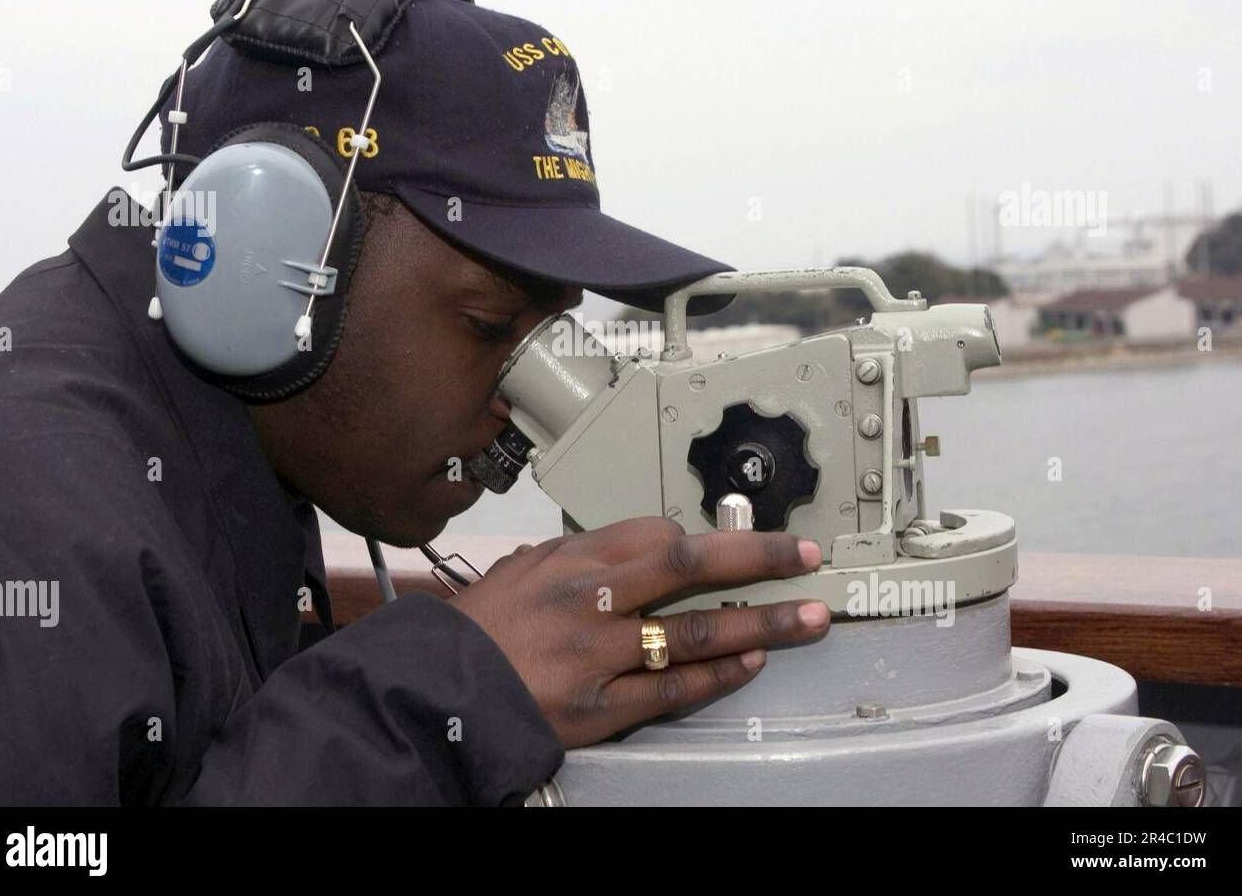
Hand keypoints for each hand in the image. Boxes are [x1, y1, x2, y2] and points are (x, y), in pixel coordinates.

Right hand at [449, 516, 828, 748]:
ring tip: (807, 617)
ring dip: (761, 623)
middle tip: (805, 557)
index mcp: (573, 560)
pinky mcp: (598, 708)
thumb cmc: (480, 628)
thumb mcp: (526, 569)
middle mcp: (590, 600)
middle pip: (688, 565)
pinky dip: (717, 675)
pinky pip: (672, 690)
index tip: (741, 542)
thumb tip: (638, 549)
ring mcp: (597, 655)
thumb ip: (585, 558)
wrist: (435, 690)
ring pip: (694, 631)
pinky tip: (750, 664)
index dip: (706, 538)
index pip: (656, 532)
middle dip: (757, 558)